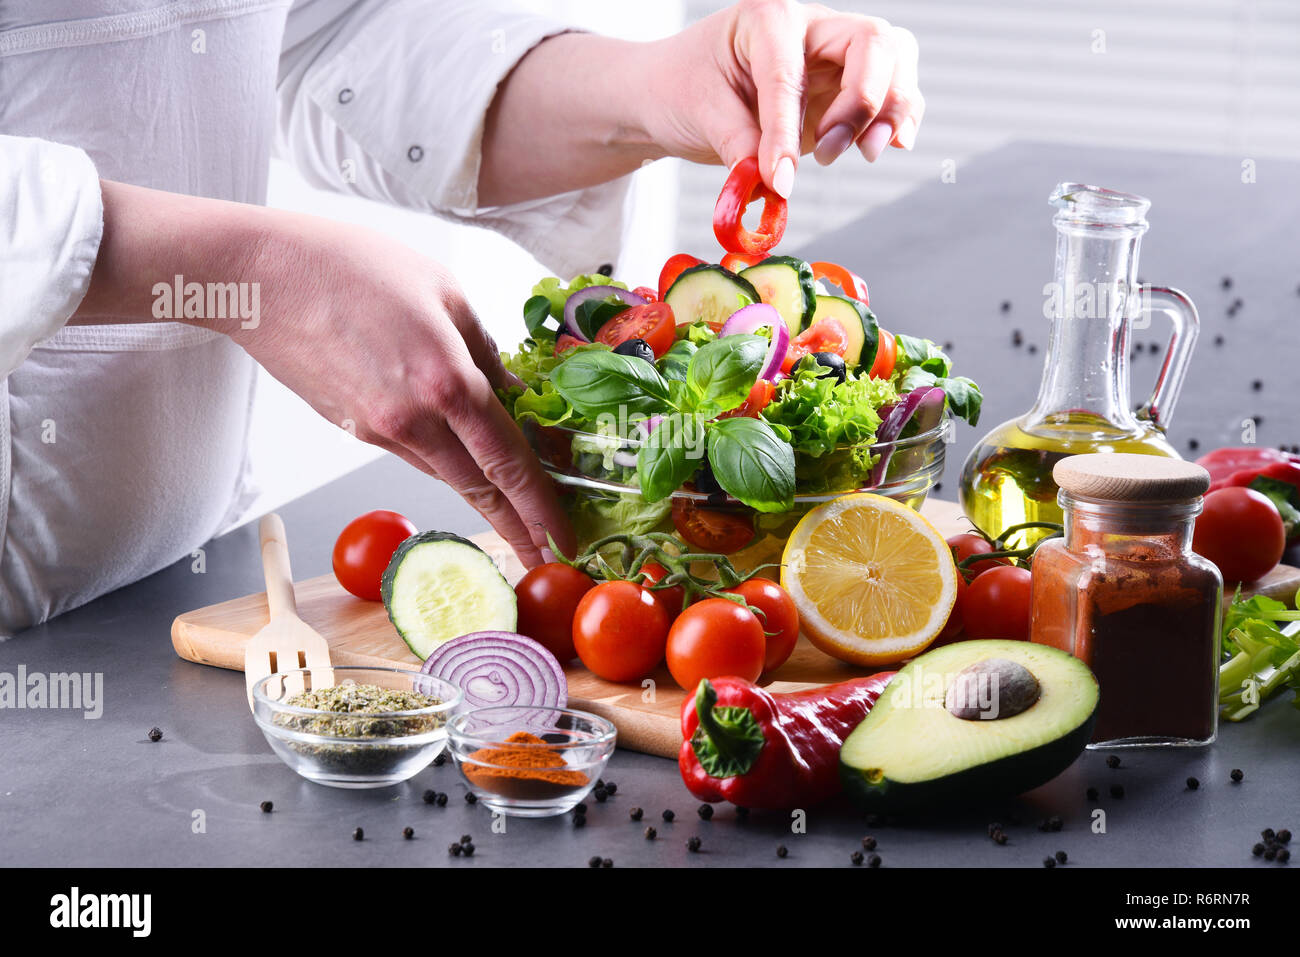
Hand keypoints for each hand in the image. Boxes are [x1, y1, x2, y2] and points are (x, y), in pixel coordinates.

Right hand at [235, 215, 572, 566]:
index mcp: (446, 380)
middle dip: (517, 527)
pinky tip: (461, 453)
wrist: (261, 277)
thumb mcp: (444, 292)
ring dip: (482, 493)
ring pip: (446, 472)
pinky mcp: (353, 430)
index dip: (541, 508)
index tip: (564, 539)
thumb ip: (487, 353)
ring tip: (518, 508)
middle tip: (547, 555)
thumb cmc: (352, 265)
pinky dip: (444, 459)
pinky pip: (413, 453)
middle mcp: (413, 419)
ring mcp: (378, 430)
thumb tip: (518, 393)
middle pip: (478, 489)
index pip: (508, 462)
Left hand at [641, 0, 924, 196]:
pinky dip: (899, 117)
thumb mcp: (701, 115)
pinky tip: (891, 144)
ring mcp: (834, 54)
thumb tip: (775, 185)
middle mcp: (811, 26)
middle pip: (873, 44)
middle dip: (862, 103)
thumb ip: (739, 146)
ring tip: (865, 152)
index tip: (779, 180)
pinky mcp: (845, 86)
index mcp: (767, 18)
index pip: (789, 73)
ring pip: (896, 60)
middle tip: (826, 153)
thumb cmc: (682, 90)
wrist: (675, 94)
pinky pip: (894, 89)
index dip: (785, 130)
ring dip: (890, 110)